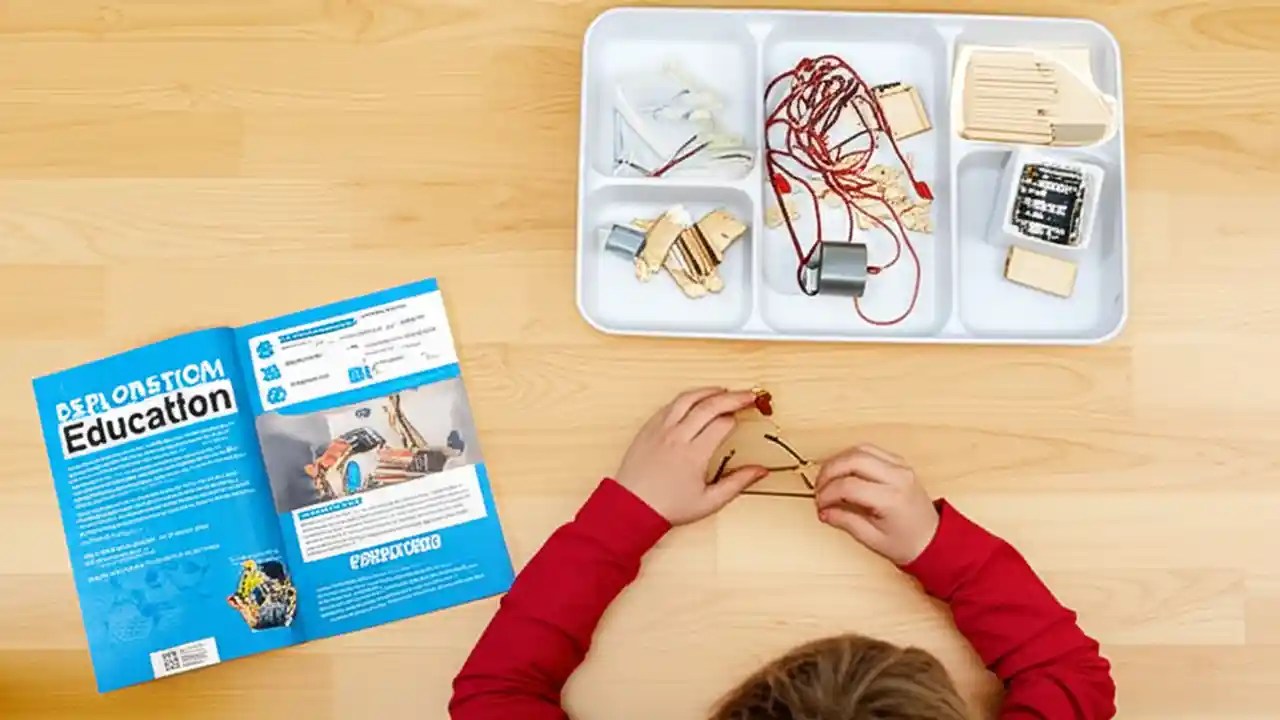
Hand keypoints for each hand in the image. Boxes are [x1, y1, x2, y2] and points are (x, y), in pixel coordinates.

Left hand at [616, 387, 768, 525]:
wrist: (632, 507)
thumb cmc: (669, 507)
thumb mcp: (709, 501)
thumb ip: (737, 483)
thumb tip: (760, 471)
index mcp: (694, 455)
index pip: (722, 424)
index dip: (736, 419)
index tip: (742, 419)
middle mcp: (677, 437)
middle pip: (709, 405)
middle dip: (732, 397)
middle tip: (747, 395)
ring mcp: (661, 430)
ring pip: (687, 399)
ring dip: (708, 391)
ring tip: (723, 390)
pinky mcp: (648, 428)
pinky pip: (669, 405)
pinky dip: (686, 398)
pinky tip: (695, 400)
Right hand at [813, 445, 939, 564]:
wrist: (934, 539)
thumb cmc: (907, 543)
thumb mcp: (872, 539)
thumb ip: (846, 521)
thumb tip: (824, 511)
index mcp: (891, 499)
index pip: (849, 486)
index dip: (828, 493)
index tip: (820, 504)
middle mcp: (898, 477)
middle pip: (853, 460)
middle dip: (829, 471)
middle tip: (819, 488)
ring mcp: (901, 467)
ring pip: (861, 449)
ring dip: (839, 461)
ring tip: (829, 479)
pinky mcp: (900, 463)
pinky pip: (872, 450)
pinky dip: (853, 457)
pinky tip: (845, 472)